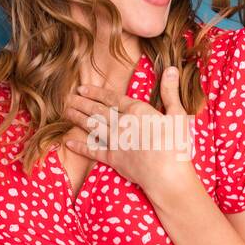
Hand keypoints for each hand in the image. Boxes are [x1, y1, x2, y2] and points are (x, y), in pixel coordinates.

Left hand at [64, 66, 194, 195]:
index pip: (112, 98)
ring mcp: (115, 142)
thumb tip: (170, 68)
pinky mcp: (112, 159)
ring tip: (66, 112)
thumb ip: (170, 92)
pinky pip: (92, 151)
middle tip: (69, 98)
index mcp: (137, 111)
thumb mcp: (177, 114)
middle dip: (82, 103)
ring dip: (78, 119)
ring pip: (92, 127)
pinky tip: (68, 142)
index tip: (82, 88)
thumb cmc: (175, 145)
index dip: (96, 92)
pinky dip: (79, 146)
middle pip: (98, 111)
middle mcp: (121, 124)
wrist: (166, 175)